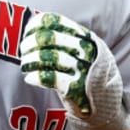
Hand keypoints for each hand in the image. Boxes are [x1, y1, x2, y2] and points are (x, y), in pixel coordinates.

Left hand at [19, 12, 129, 129]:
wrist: (107, 107)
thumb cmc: (90, 75)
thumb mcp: (88, 52)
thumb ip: (68, 40)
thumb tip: (35, 27)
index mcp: (88, 38)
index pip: (59, 22)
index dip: (39, 25)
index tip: (28, 30)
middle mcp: (87, 51)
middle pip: (51, 38)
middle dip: (31, 42)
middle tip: (23, 48)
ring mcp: (83, 70)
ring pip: (50, 57)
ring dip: (31, 59)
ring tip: (25, 64)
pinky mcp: (77, 89)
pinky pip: (51, 78)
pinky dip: (36, 77)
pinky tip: (30, 78)